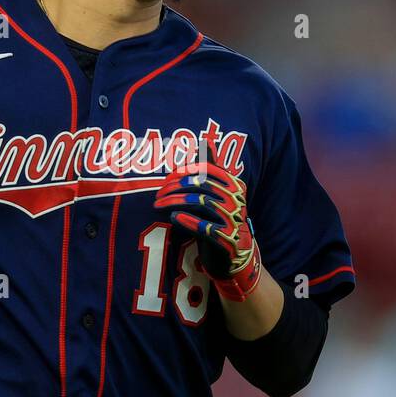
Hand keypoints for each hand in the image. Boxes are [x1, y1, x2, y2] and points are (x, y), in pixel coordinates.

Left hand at [152, 141, 261, 301]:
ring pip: (201, 203)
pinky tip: (173, 218)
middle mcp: (237, 200)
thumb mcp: (220, 194)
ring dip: (175, 202)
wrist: (238, 254)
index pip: (208, 169)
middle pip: (201, 185)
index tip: (168, 178)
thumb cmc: (223, 220)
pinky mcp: (228, 240)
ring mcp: (234, 220)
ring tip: (159, 205)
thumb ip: (213, 170)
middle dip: (175, 187)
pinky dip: (188, 221)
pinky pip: (206, 228)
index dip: (185, 171)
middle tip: (157, 194)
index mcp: (236, 186)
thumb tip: (206, 142)